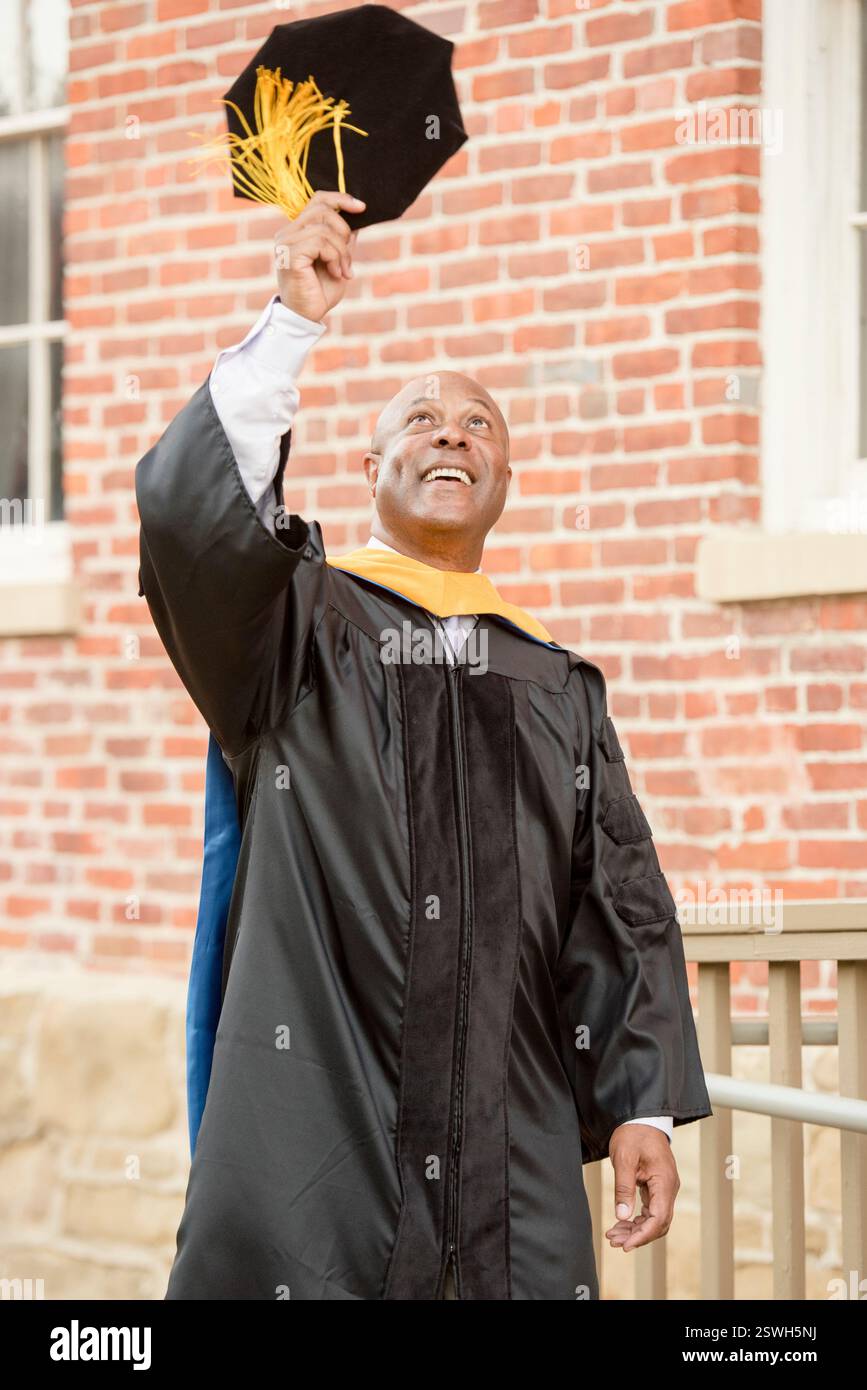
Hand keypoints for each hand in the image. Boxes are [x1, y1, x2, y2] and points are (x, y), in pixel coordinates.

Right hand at [274, 190, 363, 324]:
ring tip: (343, 271)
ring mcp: (286, 243)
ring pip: (323, 228)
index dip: (340, 199)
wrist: (307, 317)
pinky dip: (334, 257)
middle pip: (322, 210)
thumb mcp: (339, 259)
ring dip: (341, 251)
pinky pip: (319, 242)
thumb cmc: (320, 292)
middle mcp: (288, 233)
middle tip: (348, 259)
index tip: (362, 208)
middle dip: (344, 231)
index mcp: (298, 231)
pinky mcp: (289, 255)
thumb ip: (344, 238)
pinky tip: (335, 273)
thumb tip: (357, 215)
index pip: (317, 200)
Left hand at [604, 1123, 679, 1251]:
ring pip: (654, 1219)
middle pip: (659, 1223)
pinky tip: (621, 1224)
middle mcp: (669, 1187)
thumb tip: (622, 1216)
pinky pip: (651, 1210)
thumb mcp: (624, 1158)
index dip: (642, 1234)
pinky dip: (637, 1219)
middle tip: (614, 1241)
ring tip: (613, 1235)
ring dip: (635, 1229)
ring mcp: (664, 1188)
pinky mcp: (657, 1187)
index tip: (625, 1245)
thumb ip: (624, 1188)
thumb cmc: (633, 1134)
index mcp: (664, 1181)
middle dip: (637, 1235)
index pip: (659, 1218)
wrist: (641, 1117)